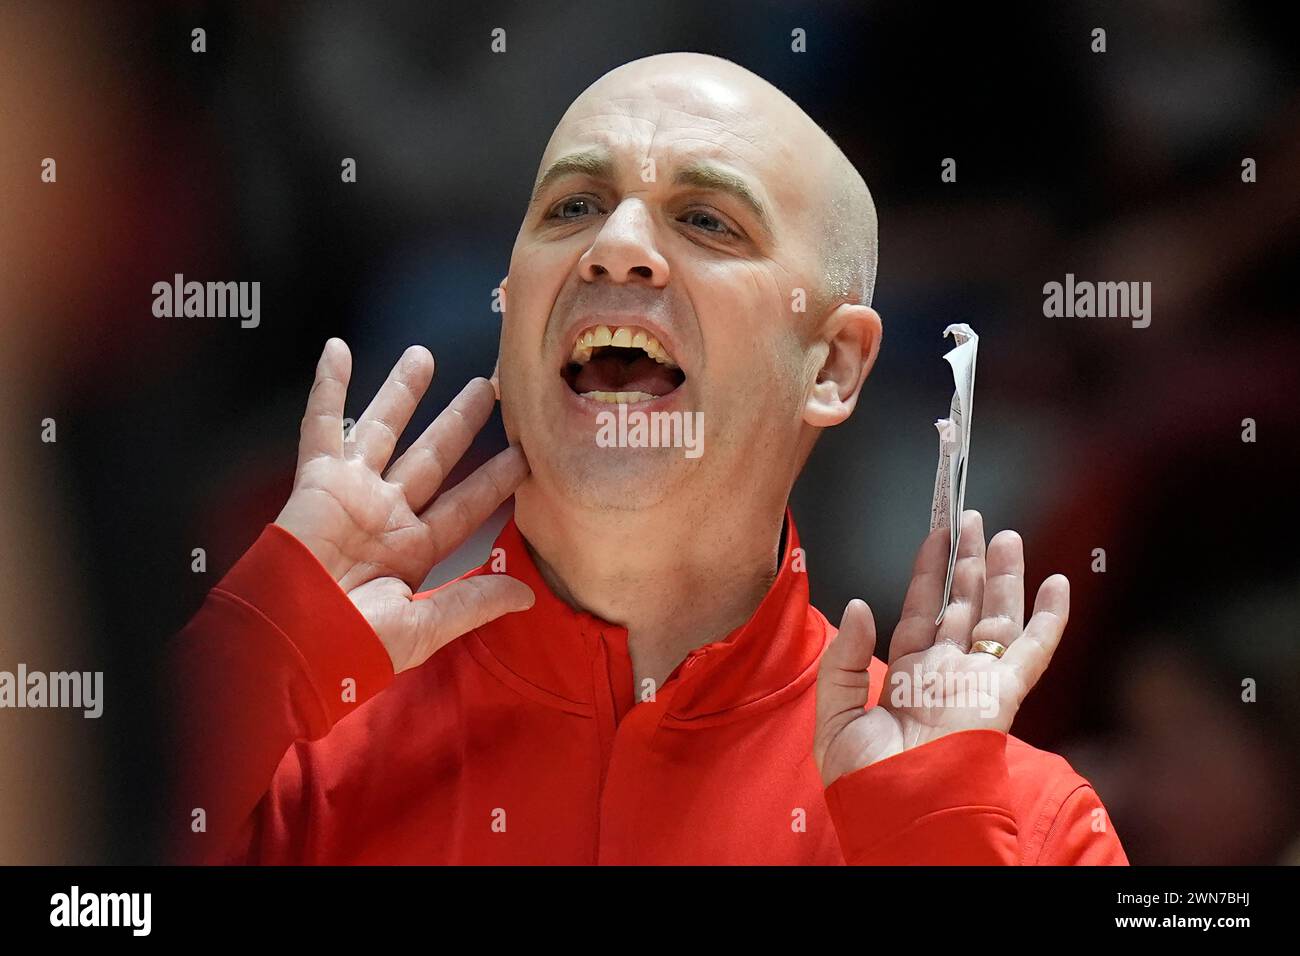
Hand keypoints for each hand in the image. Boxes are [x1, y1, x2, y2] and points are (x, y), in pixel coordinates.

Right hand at [274, 338, 534, 673]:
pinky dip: (327, 386)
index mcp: (414, 551)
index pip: (465, 505)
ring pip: (385, 429)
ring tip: (425, 354)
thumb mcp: (424, 625)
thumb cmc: (355, 642)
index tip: (524, 453)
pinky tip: (336, 349)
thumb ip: (473, 602)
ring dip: (403, 391)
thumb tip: (526, 594)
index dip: (495, 479)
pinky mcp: (317, 481)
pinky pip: (323, 424)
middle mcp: (387, 515)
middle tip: (489, 387)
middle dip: (460, 421)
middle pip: (433, 455)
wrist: (293, 640)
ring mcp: (352, 493)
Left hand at [813, 511, 1068, 785]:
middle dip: (968, 562)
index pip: (921, 612)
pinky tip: (1057, 585)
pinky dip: (1049, 619)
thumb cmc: (863, 777)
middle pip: (962, 606)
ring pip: (995, 618)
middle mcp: (944, 673)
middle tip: (973, 519)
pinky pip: (1032, 651)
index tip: (936, 535)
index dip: (928, 572)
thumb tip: (859, 605)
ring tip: (1006, 535)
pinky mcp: (1002, 695)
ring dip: (1003, 576)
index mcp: (907, 675)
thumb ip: (845, 658)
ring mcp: (975, 682)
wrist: (897, 811)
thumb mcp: (834, 712)